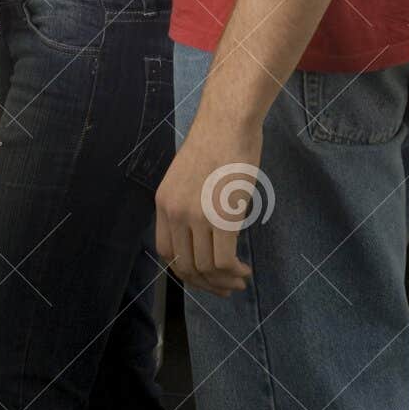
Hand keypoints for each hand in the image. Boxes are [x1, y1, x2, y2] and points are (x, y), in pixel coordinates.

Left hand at [155, 106, 262, 296]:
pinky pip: (224, 261)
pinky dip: (235, 272)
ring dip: (224, 281)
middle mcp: (174, 213)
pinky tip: (245, 270)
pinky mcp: (221, 218)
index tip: (204, 277)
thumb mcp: (190, 176)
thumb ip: (190, 204)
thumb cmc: (217, 141)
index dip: (185, 271)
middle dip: (206, 284)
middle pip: (185, 265)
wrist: (228, 121)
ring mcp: (196, 216)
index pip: (165, 252)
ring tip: (240, 281)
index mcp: (163, 203)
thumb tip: (204, 233)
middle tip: (227, 289)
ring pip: (206, 268)